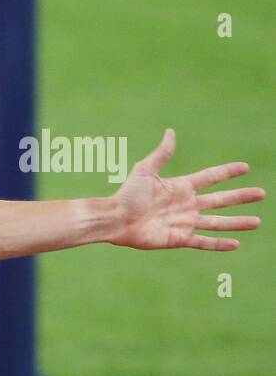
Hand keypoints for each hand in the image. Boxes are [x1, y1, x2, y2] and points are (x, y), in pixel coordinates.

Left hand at [110, 129, 262, 250]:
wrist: (115, 218)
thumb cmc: (127, 194)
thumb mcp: (145, 170)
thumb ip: (161, 153)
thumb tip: (171, 131)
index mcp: (181, 187)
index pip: (211, 177)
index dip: (227, 172)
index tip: (245, 167)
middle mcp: (186, 205)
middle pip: (221, 200)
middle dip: (241, 197)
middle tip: (261, 193)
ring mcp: (184, 223)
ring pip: (218, 223)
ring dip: (237, 223)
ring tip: (256, 222)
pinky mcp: (179, 239)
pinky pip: (203, 241)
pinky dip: (219, 244)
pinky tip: (236, 244)